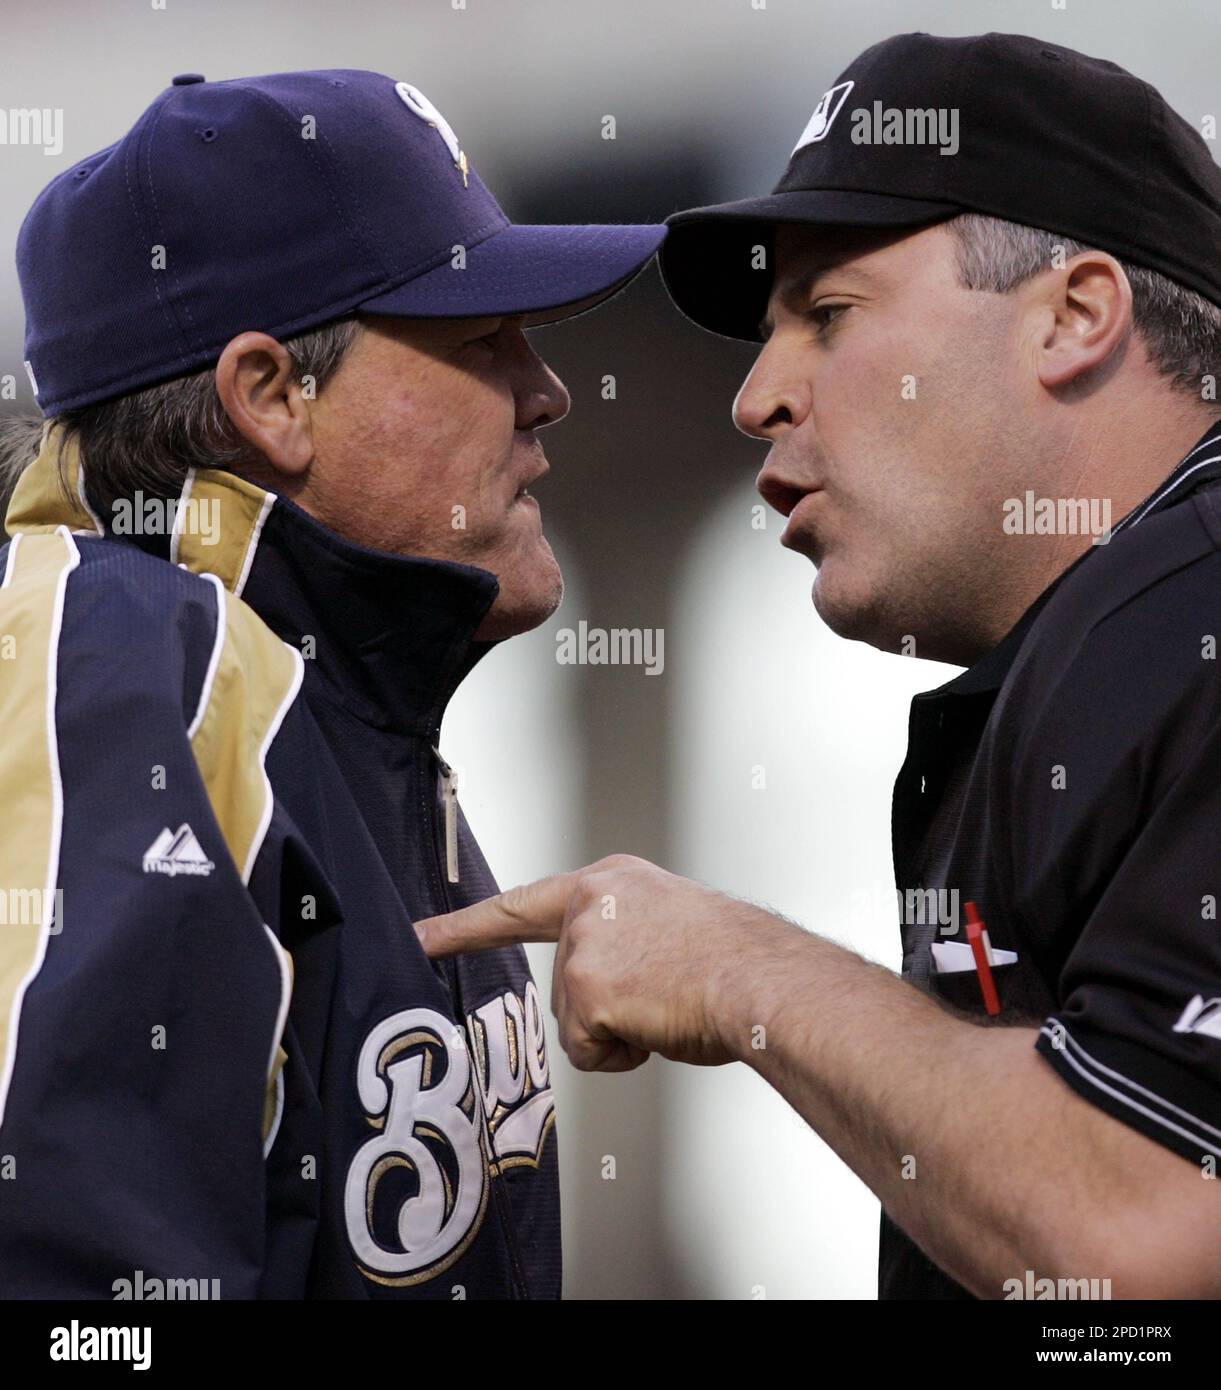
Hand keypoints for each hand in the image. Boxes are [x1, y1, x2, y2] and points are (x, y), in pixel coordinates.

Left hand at [415, 854, 777, 1071]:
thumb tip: (613, 983)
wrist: (762, 978)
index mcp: (611, 881)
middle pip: (564, 986)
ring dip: (620, 1029)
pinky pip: (589, 1052)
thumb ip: (624, 938)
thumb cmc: (735, 960)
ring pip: (576, 1021)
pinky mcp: (586, 989)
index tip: (420, 937)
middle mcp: (590, 902)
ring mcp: (584, 943)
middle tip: (663, 995)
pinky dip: (624, 1055)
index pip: (523, 905)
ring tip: (670, 1003)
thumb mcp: (670, 923)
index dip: (466, 926)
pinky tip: (658, 1025)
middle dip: (605, 1008)